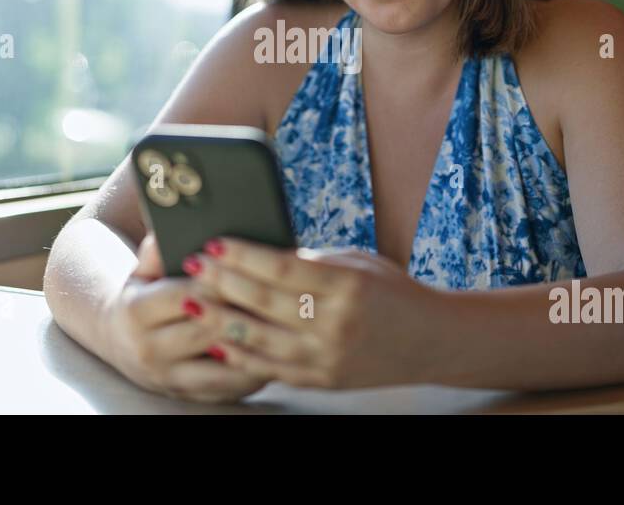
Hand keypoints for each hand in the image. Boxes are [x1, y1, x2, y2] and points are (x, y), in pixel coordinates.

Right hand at [102, 232, 269, 403]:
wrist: (119, 340)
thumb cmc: (144, 293)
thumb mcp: (142, 268)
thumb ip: (158, 247)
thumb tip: (177, 225)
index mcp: (137, 312)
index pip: (188, 293)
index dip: (224, 281)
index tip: (255, 267)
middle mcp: (150, 350)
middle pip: (211, 328)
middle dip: (248, 310)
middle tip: (285, 296)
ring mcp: (169, 377)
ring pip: (224, 364)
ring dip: (258, 344)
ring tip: (288, 324)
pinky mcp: (188, 395)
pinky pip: (229, 388)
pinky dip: (255, 371)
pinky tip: (277, 353)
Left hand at [182, 237, 440, 388]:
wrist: (432, 341)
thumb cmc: (393, 292)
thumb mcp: (358, 263)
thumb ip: (311, 262)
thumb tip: (259, 254)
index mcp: (348, 286)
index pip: (282, 270)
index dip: (243, 256)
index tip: (213, 243)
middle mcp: (337, 324)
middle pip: (264, 303)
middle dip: (221, 283)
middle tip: (191, 266)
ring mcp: (328, 357)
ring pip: (259, 339)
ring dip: (218, 319)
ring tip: (190, 302)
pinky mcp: (323, 381)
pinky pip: (271, 368)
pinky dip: (240, 353)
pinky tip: (217, 337)